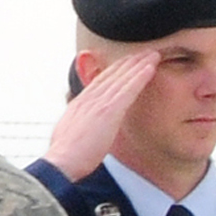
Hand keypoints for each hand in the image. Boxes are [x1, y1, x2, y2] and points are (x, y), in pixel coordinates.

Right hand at [40, 50, 160, 181]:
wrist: (62, 162)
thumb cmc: (65, 158)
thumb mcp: (69, 136)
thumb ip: (79, 128)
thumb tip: (81, 131)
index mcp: (80, 103)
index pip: (100, 80)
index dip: (115, 70)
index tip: (126, 63)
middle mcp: (89, 98)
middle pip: (112, 74)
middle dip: (129, 62)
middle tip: (144, 53)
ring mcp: (99, 103)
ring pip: (122, 77)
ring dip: (139, 64)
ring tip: (153, 55)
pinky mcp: (109, 111)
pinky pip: (128, 90)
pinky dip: (140, 77)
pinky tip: (151, 68)